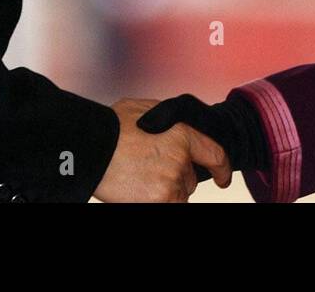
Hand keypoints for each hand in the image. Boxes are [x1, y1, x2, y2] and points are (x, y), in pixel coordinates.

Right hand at [92, 98, 231, 201]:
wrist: (91, 148)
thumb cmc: (111, 127)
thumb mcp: (144, 110)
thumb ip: (167, 121)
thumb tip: (175, 127)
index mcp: (182, 133)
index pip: (215, 154)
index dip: (222, 168)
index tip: (222, 177)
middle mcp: (182, 158)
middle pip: (190, 179)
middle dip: (175, 177)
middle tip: (149, 169)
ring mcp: (172, 181)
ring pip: (178, 194)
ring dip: (165, 190)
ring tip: (139, 177)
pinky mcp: (161, 199)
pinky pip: (168, 203)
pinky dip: (156, 200)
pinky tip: (138, 190)